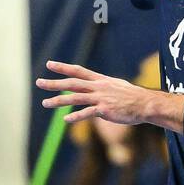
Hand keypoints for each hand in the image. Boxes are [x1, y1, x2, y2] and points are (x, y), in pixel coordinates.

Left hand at [37, 61, 158, 124]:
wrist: (144, 104)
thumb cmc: (131, 96)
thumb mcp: (115, 86)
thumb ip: (102, 87)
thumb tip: (94, 89)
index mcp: (99, 80)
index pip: (77, 71)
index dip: (63, 67)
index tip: (49, 64)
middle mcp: (98, 87)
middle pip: (72, 83)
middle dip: (54, 83)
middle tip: (39, 82)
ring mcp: (100, 98)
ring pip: (75, 98)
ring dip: (58, 100)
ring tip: (45, 103)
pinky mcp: (104, 110)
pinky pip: (87, 113)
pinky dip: (76, 116)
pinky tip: (66, 120)